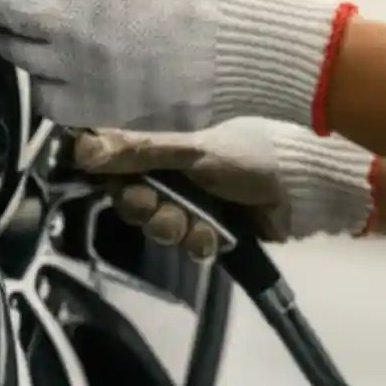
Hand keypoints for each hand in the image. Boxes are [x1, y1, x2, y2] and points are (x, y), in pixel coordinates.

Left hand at [0, 0, 347, 131]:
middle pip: (4, 11)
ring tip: (4, 30)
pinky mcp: (93, 109)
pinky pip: (43, 98)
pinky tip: (44, 70)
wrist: (248, 52)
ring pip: (15, 55)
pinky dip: (37, 83)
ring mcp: (79, 71)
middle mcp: (73, 26)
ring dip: (2, 39)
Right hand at [75, 118, 375, 258]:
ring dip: (172, 227)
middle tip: (157, 204)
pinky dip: (198, 242)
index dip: (105, 174)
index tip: (109, 180)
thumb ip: (137, 150)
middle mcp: (166, 169)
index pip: (111, 158)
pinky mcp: (207, 227)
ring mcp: (187, 199)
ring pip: (155, 224)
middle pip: (128, 196)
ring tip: (193, 224)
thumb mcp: (190, 149)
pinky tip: (213, 237)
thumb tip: (81, 150)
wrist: (303, 188)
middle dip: (143, 206)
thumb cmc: (246, 152)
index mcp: (158, 142)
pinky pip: (185, 243)